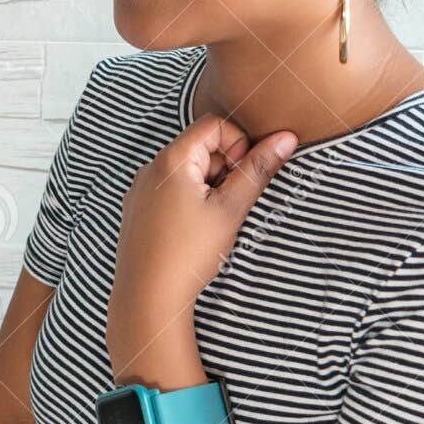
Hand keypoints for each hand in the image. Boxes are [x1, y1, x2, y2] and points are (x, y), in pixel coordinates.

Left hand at [106, 114, 297, 368]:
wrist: (146, 299)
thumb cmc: (188, 254)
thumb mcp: (231, 209)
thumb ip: (258, 170)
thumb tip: (287, 138)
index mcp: (171, 159)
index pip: (215, 125)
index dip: (238, 145)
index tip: (241, 180)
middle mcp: (151, 168)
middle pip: (200, 146)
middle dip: (224, 169)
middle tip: (228, 205)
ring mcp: (140, 189)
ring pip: (187, 170)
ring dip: (209, 186)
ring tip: (211, 222)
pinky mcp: (137, 209)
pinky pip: (170, 189)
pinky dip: (189, 200)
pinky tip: (193, 231)